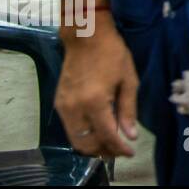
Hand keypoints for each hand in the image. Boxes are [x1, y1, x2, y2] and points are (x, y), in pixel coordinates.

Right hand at [55, 21, 138, 158]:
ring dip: (92, 146)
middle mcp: (75, 108)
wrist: (86, 37)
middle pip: (86, 144)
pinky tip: (98, 130)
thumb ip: (128, 110)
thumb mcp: (129, 80)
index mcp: (95, 101)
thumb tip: (130, 135)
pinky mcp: (58, 103)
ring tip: (110, 143)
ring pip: (75, 139)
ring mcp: (63, 106)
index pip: (106, 135)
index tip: (130, 152)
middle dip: (104, 151)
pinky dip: (83, 135)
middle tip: (120, 150)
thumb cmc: (112, 54)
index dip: (119, 148)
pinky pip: (70, 128)